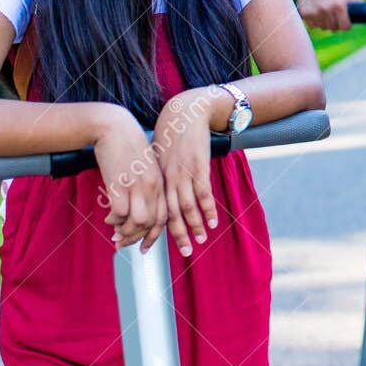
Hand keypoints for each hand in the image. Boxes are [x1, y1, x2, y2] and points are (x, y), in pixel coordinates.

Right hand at [92, 107, 168, 252]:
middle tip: (122, 245)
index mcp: (161, 182)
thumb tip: (137, 209)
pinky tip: (107, 218)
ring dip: (126, 232)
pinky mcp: (121, 183)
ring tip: (114, 233)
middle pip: (152, 223)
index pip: (164, 216)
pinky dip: (114, 220)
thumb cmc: (126, 147)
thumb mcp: (143, 167)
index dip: (155, 235)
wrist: (113, 127)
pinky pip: (120, 213)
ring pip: (138, 221)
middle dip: (138, 239)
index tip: (144, 247)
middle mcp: (153, 186)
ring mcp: (138, 185)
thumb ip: (146, 186)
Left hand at [151, 89, 219, 256]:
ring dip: (194, 226)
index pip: (154, 210)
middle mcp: (167, 179)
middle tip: (183, 252)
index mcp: (155, 178)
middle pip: (169, 214)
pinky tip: (213, 222)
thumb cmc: (170, 134)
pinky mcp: (198, 167)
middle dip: (176, 235)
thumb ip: (156, 174)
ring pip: (186, 207)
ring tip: (200, 241)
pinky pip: (204, 194)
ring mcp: (183, 174)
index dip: (152, 230)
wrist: (184, 113)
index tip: (152, 246)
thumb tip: (151, 192)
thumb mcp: (156, 155)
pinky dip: (209, 210)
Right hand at [298, 0, 361, 30]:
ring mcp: (314, 11)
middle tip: (335, 13)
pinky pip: (312, 25)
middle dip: (336, 23)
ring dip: (325, 23)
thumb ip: (362, 7)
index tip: (345, 20)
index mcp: (339, 6)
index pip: (345, 27)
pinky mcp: (304, 12)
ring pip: (323, 28)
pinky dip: (315, 21)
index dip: (346, 24)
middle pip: (334, 28)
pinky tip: (317, 10)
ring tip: (326, 11)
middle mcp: (326, 9)